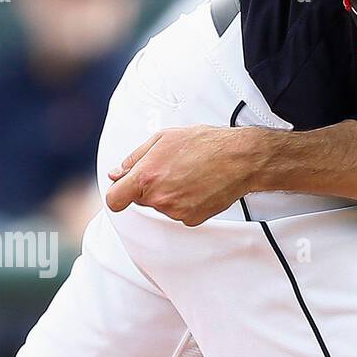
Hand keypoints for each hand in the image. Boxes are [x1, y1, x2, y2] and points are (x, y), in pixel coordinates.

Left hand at [106, 125, 258, 225]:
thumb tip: (117, 173)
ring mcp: (175, 211)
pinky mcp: (192, 219)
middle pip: (140, 201)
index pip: (114, 200)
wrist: (241, 158)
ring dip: (170, 194)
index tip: (124, 188)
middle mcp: (158, 197)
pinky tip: (199, 186)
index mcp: (146, 176)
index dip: (118, 193)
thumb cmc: (207, 144)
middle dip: (150, 187)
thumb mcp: (164, 138)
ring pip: (162, 206)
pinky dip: (187, 203)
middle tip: (172, 169)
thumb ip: (134, 158)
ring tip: (191, 175)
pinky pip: (179, 213)